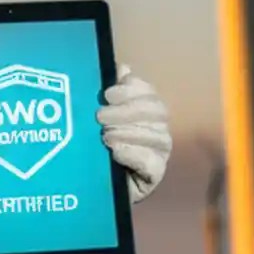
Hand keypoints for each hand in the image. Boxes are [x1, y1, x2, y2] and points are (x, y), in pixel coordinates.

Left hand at [97, 63, 171, 202]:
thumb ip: (111, 93)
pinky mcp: (154, 176)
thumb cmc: (98, 148)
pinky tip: (116, 151)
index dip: (132, 89)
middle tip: (99, 116)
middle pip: (156, 112)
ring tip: (104, 136)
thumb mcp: (100, 118)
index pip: (150, 94)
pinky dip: (134, 154)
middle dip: (127, 110)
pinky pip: (152, 163)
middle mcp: (159, 130)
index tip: (107, 93)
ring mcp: (160, 154)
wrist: (93, 186)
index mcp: (147, 112)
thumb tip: (122, 67)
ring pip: (156, 136)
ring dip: (127, 132)